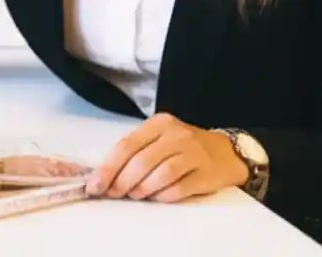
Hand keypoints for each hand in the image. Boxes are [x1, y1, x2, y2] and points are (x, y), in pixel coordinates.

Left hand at [86, 113, 248, 202]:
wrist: (227, 153)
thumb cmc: (183, 147)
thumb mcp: (159, 139)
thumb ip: (135, 152)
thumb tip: (104, 176)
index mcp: (158, 124)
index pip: (127, 145)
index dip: (108, 168)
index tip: (94, 185)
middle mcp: (176, 135)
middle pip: (141, 161)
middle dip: (122, 181)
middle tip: (113, 194)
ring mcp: (193, 153)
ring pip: (160, 174)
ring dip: (142, 189)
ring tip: (135, 195)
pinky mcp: (206, 173)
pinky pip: (179, 188)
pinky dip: (163, 196)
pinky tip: (156, 198)